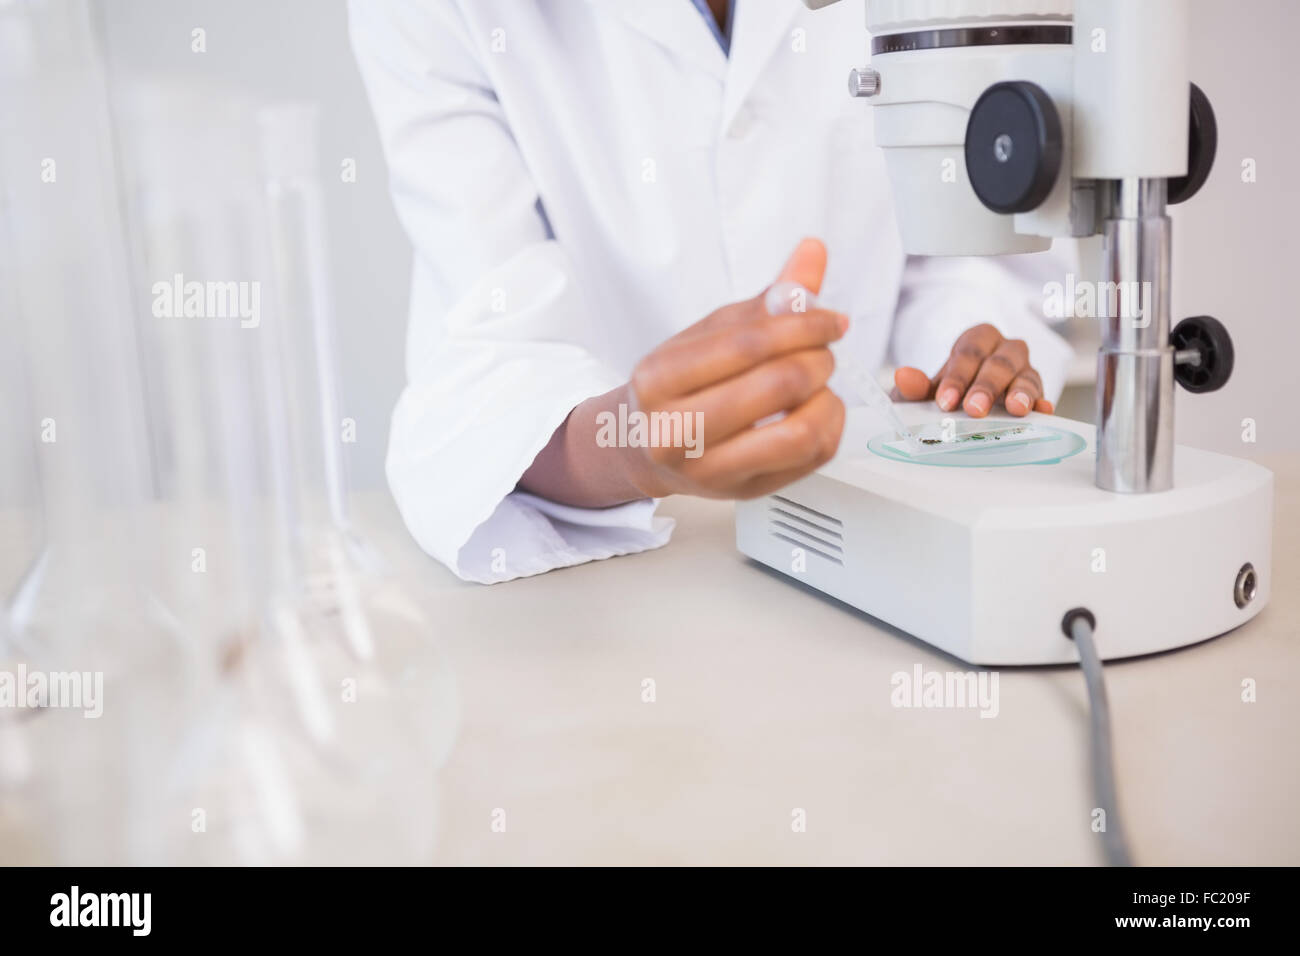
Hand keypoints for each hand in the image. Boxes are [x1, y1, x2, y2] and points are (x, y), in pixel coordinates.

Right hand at [626, 238, 847, 498]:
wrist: (645, 446)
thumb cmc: (681, 385)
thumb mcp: (709, 333)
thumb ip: (765, 299)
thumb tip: (814, 252)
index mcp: (657, 379)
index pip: (747, 344)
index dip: (803, 325)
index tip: (830, 319)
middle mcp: (675, 431)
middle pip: (778, 386)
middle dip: (818, 359)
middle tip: (823, 351)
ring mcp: (708, 471)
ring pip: (799, 433)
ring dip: (827, 398)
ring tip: (819, 383)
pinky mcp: (742, 493)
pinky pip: (811, 459)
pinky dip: (830, 426)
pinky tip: (817, 408)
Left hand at [892, 323, 1053, 417]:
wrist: (968, 402)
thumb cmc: (950, 391)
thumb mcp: (929, 389)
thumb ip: (916, 386)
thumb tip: (902, 377)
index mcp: (978, 340)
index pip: (969, 353)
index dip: (957, 377)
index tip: (945, 402)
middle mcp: (1005, 350)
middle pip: (999, 362)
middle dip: (986, 386)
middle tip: (974, 409)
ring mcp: (1024, 370)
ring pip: (1026, 376)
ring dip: (1020, 393)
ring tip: (1015, 409)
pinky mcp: (1036, 393)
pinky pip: (1042, 394)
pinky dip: (1042, 403)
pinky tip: (1043, 412)